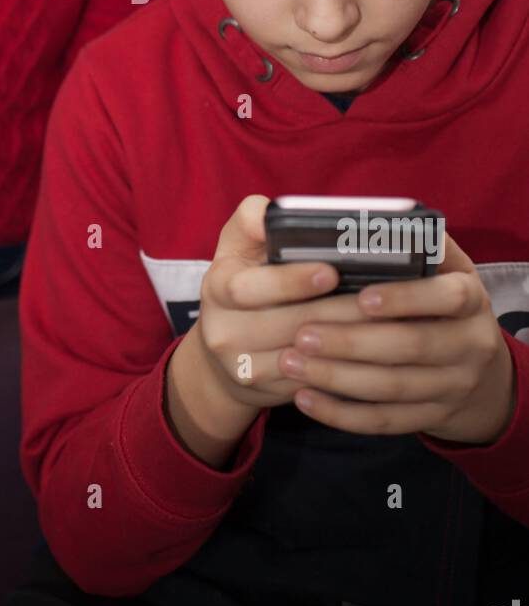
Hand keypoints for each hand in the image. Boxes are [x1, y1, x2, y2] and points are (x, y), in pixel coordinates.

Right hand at [198, 194, 376, 409]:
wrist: (221, 351)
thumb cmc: (244, 281)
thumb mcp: (237, 245)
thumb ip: (252, 219)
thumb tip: (272, 213)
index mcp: (217, 287)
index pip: (250, 286)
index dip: (292, 281)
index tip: (331, 272)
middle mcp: (223, 331)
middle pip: (289, 324)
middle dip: (340, 310)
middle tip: (382, 298)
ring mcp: (243, 367)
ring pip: (306, 357)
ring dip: (350, 341)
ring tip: (388, 322)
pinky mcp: (264, 392)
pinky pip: (311, 382)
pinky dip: (344, 367)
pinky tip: (374, 354)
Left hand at [281, 230, 516, 443]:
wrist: (480, 369)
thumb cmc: (440, 300)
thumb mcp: (443, 269)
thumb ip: (414, 244)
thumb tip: (374, 217)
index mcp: (468, 298)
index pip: (444, 297)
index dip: (405, 298)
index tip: (361, 297)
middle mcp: (469, 344)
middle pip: (409, 346)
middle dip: (351, 341)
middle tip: (302, 332)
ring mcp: (452, 385)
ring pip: (391, 388)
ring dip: (336, 377)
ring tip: (290, 361)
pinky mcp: (431, 417)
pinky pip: (384, 421)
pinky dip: (342, 414)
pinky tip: (304, 398)